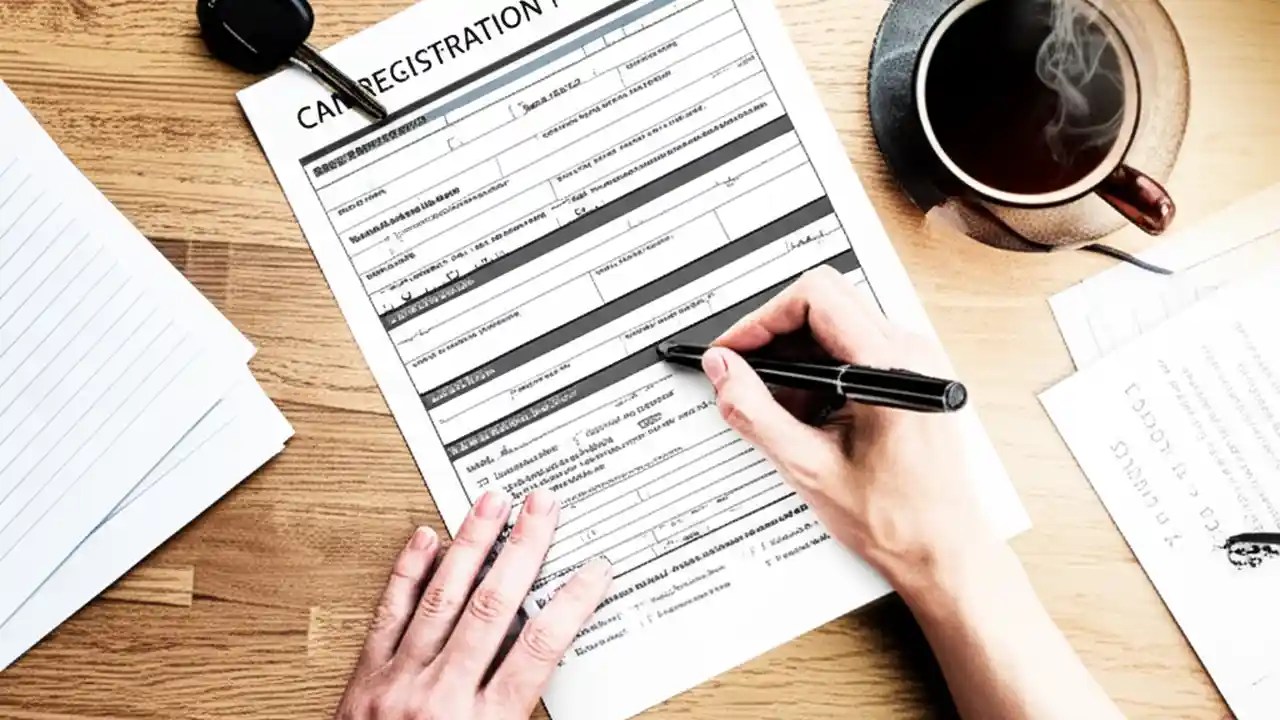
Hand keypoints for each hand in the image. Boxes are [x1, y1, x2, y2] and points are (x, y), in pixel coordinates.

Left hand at [336, 489, 612, 719]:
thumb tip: (560, 684)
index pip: (539, 650)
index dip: (572, 603)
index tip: (594, 570)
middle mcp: (441, 698)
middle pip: (494, 607)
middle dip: (523, 549)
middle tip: (542, 506)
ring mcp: (399, 683)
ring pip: (442, 597)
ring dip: (471, 543)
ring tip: (490, 501)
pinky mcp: (364, 679)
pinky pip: (388, 614)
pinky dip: (406, 572)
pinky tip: (424, 537)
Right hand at [705, 266, 1000, 590]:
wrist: (944, 552)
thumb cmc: (897, 520)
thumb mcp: (807, 467)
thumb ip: (755, 411)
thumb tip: (723, 371)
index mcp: (890, 366)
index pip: (815, 297)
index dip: (763, 319)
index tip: (734, 351)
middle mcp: (911, 353)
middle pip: (826, 302)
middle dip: (775, 336)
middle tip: (744, 375)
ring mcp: (917, 363)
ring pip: (838, 324)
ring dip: (798, 358)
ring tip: (781, 410)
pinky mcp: (913, 378)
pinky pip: (857, 349)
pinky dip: (821, 373)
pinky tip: (809, 418)